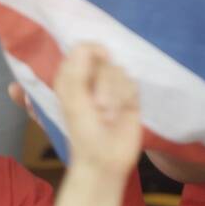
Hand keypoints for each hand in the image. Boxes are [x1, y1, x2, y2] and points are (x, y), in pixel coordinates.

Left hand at [53, 43, 140, 174]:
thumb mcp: (73, 100)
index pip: (83, 49)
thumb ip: (77, 71)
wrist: (105, 159)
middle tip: (98, 106)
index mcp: (72, 77)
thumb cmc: (83, 132)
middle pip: (104, 59)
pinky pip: (132, 83)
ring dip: (114, 95)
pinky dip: (126, 98)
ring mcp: (112, 86)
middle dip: (103, 83)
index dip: (91, 53)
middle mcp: (92, 78)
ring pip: (119, 71)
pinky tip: (121, 113)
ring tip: (108, 115)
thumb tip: (91, 47)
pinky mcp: (130, 96)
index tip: (97, 64)